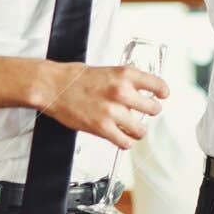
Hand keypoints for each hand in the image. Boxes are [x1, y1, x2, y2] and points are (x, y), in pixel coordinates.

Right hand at [39, 63, 169, 150]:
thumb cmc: (75, 78)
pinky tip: (121, 136)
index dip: (162, 93)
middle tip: (142, 112)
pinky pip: (125, 142)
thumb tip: (141, 91)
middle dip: (149, 111)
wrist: (52, 86)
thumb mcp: (108, 70)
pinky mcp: (102, 127)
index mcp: (125, 75)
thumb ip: (126, 81)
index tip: (161, 96)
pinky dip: (125, 141)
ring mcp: (112, 111)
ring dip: (138, 130)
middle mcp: (122, 92)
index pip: (159, 86)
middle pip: (154, 109)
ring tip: (132, 128)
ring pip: (141, 130)